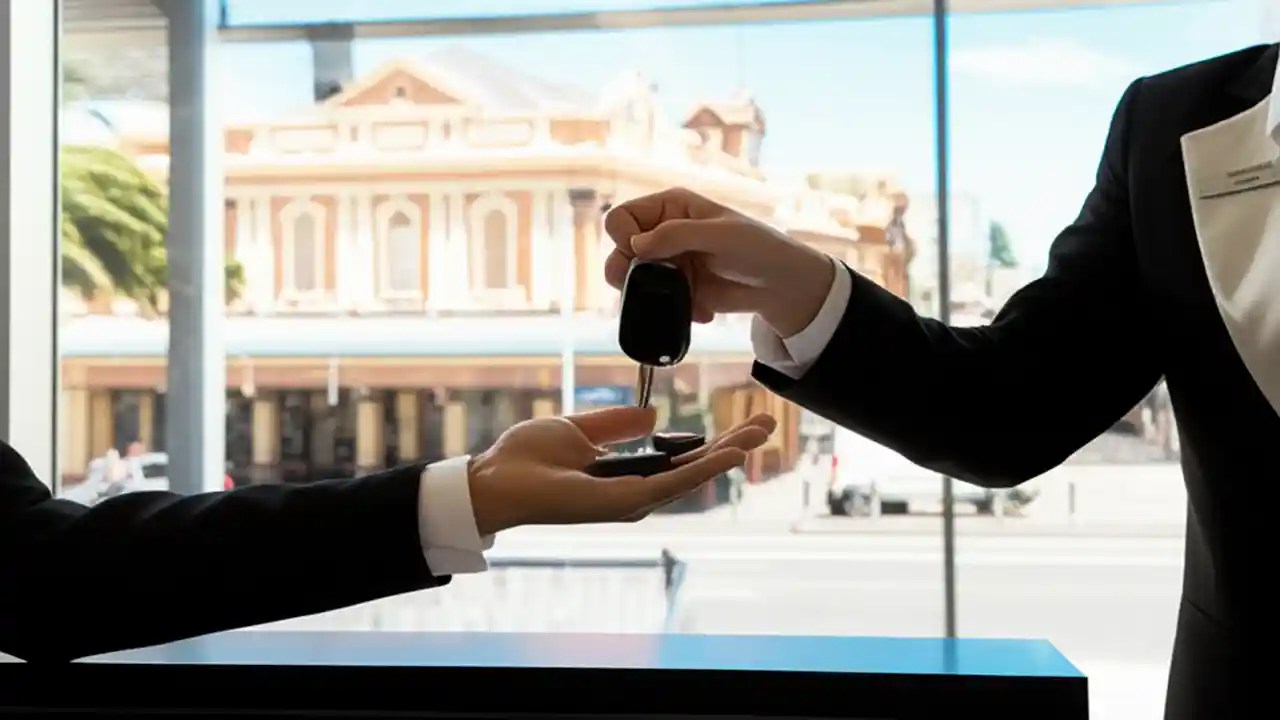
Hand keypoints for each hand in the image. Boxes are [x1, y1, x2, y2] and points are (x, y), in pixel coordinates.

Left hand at [467, 407, 775, 534]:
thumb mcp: (578, 428)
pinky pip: (672, 482)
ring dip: (728, 455)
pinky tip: (727, 454)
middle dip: (733, 446)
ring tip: (760, 434)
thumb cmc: (526, 458)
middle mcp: (634, 492)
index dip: (712, 442)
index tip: (742, 423)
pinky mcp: (624, 502)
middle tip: (768, 424)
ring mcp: (632, 500)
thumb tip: (652, 414)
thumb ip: (616, 424)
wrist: (497, 478)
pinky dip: (702, 468)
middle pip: (695, 468)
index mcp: (624, 474)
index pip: (679, 458)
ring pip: (692, 476)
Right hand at [604, 187, 834, 336]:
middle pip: (618, 252)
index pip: (621, 218)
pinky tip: (702, 310)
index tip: (643, 255)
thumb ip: (676, 235)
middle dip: (629, 273)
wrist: (781, 286)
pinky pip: (655, 303)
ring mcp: (668, 264)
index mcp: (670, 207)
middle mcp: (662, 233)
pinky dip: (673, 311)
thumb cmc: (757, 248)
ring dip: (650, 296)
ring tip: (680, 299)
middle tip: (649, 285)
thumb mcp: (719, 235)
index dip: (625, 238)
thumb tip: (635, 245)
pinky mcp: (676, 290)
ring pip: (631, 282)